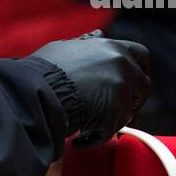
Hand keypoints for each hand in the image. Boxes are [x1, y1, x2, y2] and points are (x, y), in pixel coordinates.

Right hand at [31, 30, 149, 146]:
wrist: (32, 90)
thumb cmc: (42, 71)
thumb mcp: (66, 48)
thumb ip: (87, 45)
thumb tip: (98, 35)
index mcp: (112, 47)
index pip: (141, 55)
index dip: (138, 71)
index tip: (130, 84)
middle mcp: (121, 64)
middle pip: (143, 86)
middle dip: (132, 101)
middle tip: (114, 113)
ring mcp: (119, 88)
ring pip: (128, 112)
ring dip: (110, 121)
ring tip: (87, 127)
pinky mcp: (114, 111)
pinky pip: (110, 131)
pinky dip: (96, 138)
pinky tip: (79, 140)